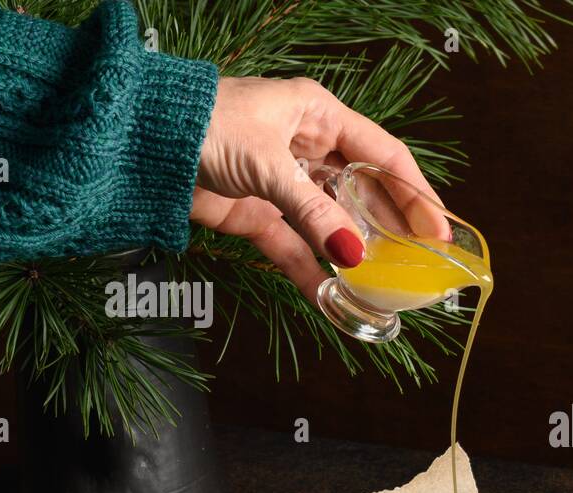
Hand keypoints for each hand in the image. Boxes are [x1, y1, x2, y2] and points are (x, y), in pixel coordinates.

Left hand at [192, 76, 442, 304]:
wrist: (132, 140)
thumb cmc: (199, 125)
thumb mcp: (267, 165)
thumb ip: (315, 213)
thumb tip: (354, 255)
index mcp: (317, 115)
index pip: (385, 155)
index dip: (416, 193)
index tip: (440, 230)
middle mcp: (305, 146)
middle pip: (364, 191)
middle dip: (392, 228)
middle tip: (421, 264)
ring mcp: (282, 182)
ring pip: (332, 223)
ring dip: (354, 255)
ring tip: (385, 286)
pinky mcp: (256, 213)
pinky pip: (294, 247)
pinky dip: (311, 273)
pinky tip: (333, 298)